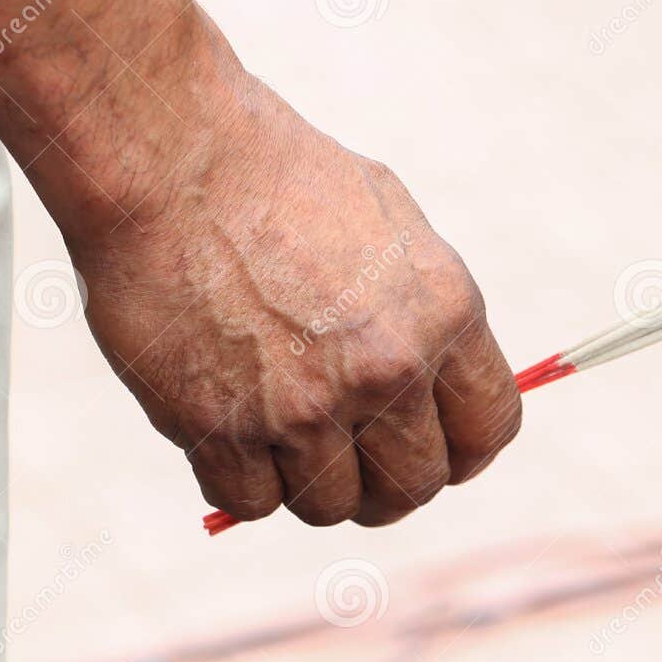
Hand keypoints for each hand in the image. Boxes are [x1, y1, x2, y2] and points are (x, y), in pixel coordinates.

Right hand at [65, 53, 521, 527]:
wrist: (172, 154)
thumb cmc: (279, 175)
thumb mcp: (393, 223)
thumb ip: (427, 314)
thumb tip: (441, 390)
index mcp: (442, 315)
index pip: (488, 431)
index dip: (464, 454)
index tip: (437, 454)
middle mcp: (384, 370)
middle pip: (414, 488)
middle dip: (389, 487)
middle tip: (355, 465)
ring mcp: (302, 405)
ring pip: (331, 507)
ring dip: (311, 485)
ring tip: (287, 440)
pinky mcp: (221, 426)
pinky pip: (249, 503)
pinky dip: (241, 483)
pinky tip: (233, 438)